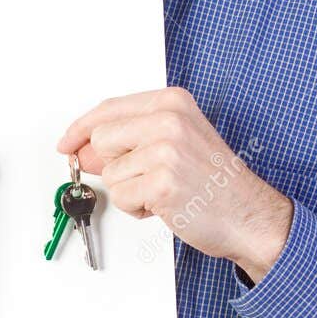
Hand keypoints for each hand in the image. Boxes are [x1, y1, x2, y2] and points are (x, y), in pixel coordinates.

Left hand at [56, 86, 292, 281]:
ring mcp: (166, 149)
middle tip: (147, 177)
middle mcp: (169, 119)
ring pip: (110, 173)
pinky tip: (165, 205)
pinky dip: (138, 208)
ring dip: (130, 191)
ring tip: (163, 192)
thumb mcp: (175, 145)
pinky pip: (122, 196)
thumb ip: (129, 141)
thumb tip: (85, 149)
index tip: (67, 142)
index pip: (108, 109)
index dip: (81, 128)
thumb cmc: (215, 182)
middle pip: (101, 139)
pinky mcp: (162, 181)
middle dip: (115, 166)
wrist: (249, 215)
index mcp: (172, 102)